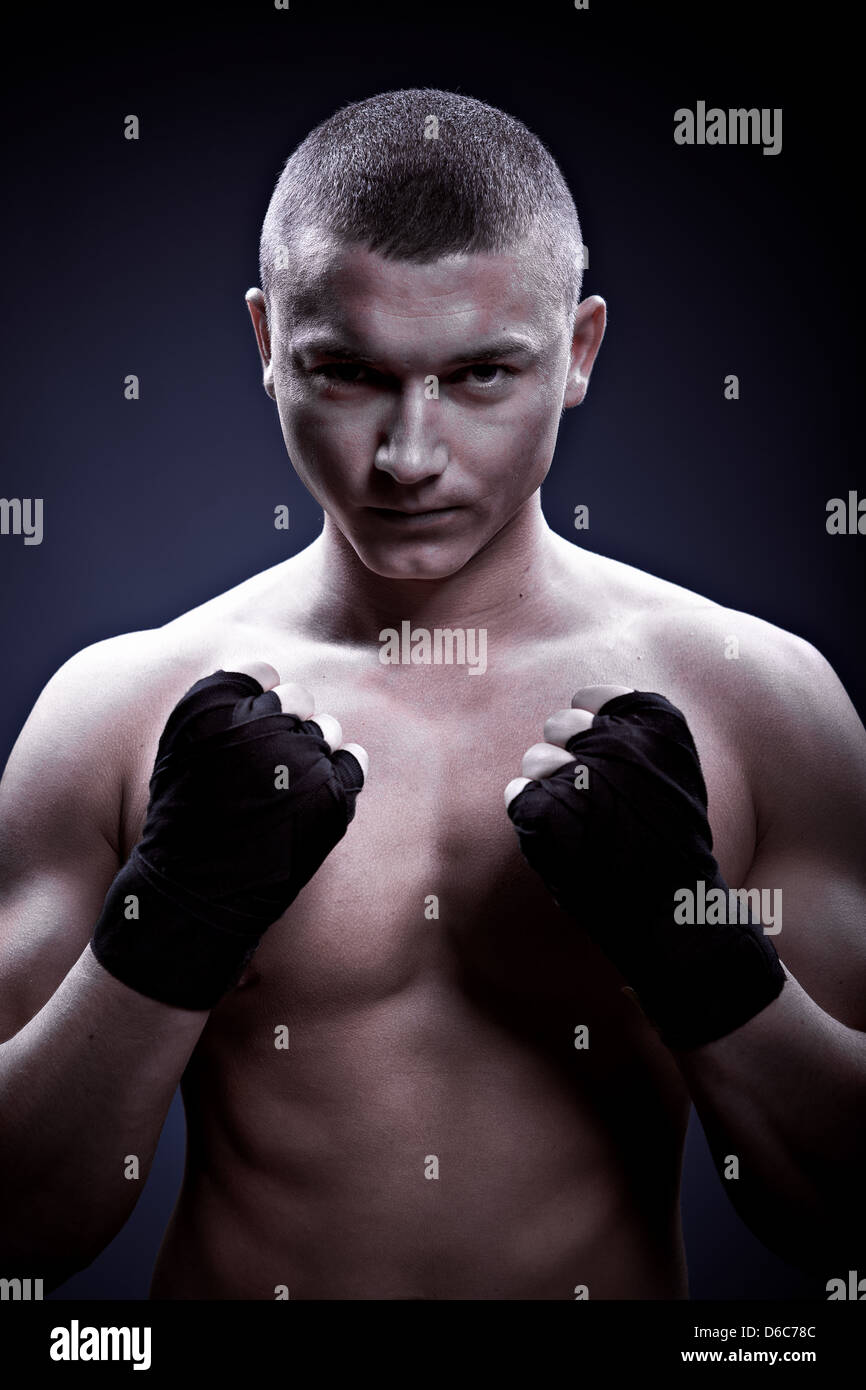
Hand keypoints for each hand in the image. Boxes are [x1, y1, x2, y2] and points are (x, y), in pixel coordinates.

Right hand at [91, 665, 367, 1008]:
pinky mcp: (332, 795)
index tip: (246, 730)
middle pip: (297, 698)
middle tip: (262, 771)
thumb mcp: (179, 750)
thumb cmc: (182, 821)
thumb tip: (271, 682)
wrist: (194, 895)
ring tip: (280, 794)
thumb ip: (220, 706)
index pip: (262, 672)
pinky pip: (354, 760)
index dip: (257, 699)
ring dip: (312, 751)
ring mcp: (300, 758)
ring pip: (328, 728)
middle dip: (286, 724)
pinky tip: (314, 797)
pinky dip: (340, 773)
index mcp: (215, 705)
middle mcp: (260, 722)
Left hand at [505, 686, 784, 1049]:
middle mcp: (614, 740)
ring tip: (578, 820)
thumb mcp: (678, 780)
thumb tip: (587, 712)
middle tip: (588, 791)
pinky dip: (531, 815)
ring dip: (547, 783)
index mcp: (655, 725)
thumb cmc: (676, 848)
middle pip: (560, 723)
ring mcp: (576, 774)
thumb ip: (639, 741)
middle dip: (566, 751)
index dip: (593, 720)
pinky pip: (518, 796)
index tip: (602, 746)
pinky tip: (559, 840)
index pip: (595, 697)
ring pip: (536, 760)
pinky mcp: (543, 811)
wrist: (675, 914)